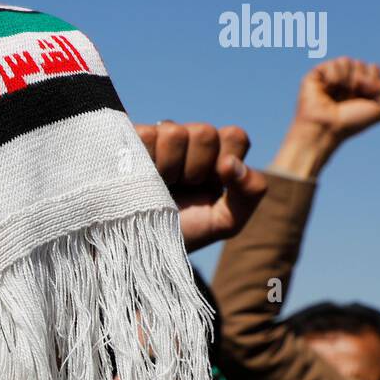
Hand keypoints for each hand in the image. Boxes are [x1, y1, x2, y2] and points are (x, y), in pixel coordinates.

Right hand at [137, 121, 267, 252]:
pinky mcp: (129, 138)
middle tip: (182, 188)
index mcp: (215, 157)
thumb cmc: (182, 233)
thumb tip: (233, 162)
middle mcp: (188, 143)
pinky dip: (145, 162)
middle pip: (205, 132)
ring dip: (168, 167)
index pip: (234, 136)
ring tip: (157, 185)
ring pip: (174, 132)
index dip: (226, 160)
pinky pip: (146, 135)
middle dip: (195, 167)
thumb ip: (250, 192)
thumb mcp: (225, 222)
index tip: (213, 185)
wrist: (138, 247)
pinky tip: (137, 176)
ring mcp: (157, 138)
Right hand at [272, 58, 379, 177]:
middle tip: (349, 98)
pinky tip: (328, 88)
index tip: (365, 97)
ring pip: (346, 60)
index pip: (374, 68)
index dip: (373, 81)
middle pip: (360, 63)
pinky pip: (332, 63)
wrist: (327, 128)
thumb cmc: (351, 123)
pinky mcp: (315, 75)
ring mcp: (330, 77)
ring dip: (346, 78)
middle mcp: (345, 81)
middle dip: (359, 80)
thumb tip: (361, 73)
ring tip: (338, 92)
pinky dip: (334, 77)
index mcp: (361, 87)